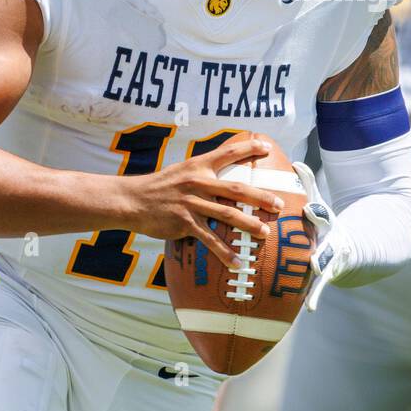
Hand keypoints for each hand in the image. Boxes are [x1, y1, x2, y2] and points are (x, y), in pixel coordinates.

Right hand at [119, 138, 283, 268]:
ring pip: (226, 214)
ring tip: (264, 234)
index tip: (267, 148)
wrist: (131, 200)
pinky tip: (236, 262)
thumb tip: (222, 178)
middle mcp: (198, 182)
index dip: (248, 149)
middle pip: (235, 188)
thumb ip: (201, 173)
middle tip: (278, 204)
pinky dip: (223, 252)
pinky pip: (209, 239)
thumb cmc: (159, 186)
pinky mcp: (184, 223)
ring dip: (248, 225)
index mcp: (198, 166)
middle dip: (260, 196)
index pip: (227, 153)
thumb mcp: (181, 171)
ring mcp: (191, 203)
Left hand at [293, 161, 352, 311]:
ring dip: (320, 273)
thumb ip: (308, 185)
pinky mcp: (329, 276)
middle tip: (316, 256)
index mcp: (327, 223)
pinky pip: (319, 288)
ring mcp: (332, 261)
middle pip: (327, 245)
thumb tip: (294, 162)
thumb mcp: (321, 202)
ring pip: (325, 268)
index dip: (317, 213)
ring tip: (315, 281)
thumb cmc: (327, 223)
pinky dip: (315, 298)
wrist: (358, 247)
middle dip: (322, 249)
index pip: (322, 216)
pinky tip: (309, 308)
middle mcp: (332, 242)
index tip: (310, 210)